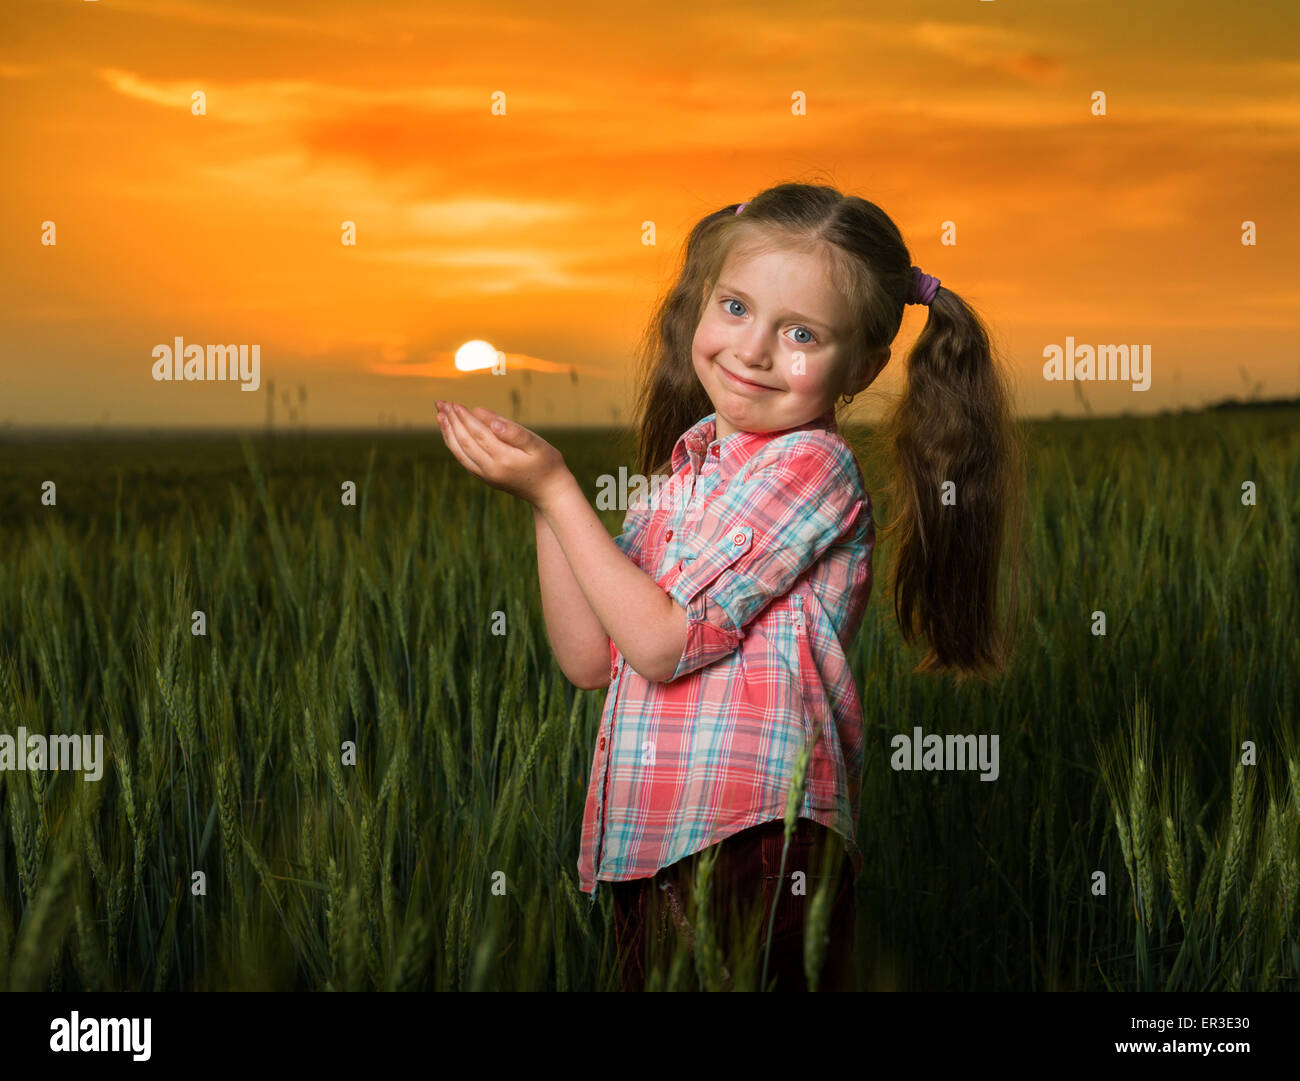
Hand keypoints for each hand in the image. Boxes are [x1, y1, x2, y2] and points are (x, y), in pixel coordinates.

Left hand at [436, 400, 570, 507]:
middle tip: (441, 403)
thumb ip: (512, 430)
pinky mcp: (486, 478)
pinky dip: (454, 445)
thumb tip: (485, 415)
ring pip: (460, 452)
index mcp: (504, 458)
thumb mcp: (537, 444)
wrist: (550, 492)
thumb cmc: (547, 463)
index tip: (454, 403)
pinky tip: (451, 434)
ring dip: (448, 433)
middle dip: (452, 422)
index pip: (478, 434)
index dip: (465, 418)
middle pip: (465, 442)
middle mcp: (491, 470)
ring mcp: (486, 476)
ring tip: (439, 415)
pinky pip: (464, 460)